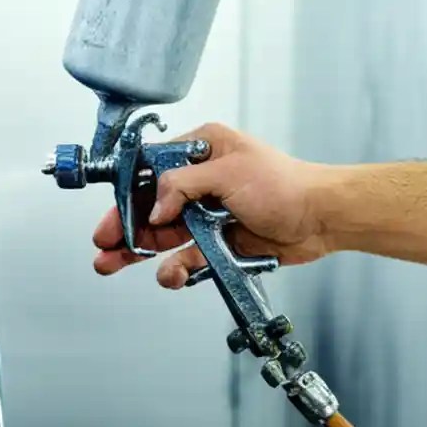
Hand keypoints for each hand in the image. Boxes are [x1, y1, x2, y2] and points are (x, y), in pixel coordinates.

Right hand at [91, 123, 335, 288]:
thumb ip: (183, 186)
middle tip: (103, 245)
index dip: (127, 192)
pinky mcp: (216, 242)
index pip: (151, 170)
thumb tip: (156, 207)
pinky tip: (168, 275)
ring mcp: (206, 214)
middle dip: (124, 227)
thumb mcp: (229, 172)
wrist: (323, 219)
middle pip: (149, 206)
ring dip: (138, 251)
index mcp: (202, 152)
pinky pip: (185, 257)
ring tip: (114, 264)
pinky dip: (174, 268)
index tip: (110, 212)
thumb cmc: (288, 185)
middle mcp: (200, 182)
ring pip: (161, 235)